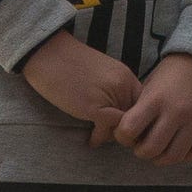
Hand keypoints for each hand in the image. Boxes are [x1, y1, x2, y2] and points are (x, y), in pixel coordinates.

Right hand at [19, 30, 136, 143]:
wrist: (48, 52)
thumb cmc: (69, 63)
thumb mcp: (100, 74)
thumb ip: (113, 90)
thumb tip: (118, 116)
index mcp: (126, 76)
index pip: (143, 105)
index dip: (134, 119)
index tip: (122, 127)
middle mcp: (123, 85)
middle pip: (135, 118)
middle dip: (123, 130)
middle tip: (110, 136)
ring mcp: (110, 96)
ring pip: (123, 127)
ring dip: (111, 135)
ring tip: (99, 137)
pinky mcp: (94, 107)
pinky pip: (106, 130)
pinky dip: (99, 138)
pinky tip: (90, 139)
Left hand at [115, 52, 191, 164]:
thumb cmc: (175, 71)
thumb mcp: (152, 83)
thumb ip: (142, 108)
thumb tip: (130, 132)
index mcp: (156, 98)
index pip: (129, 129)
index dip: (122, 137)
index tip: (125, 135)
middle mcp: (176, 112)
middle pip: (151, 149)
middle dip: (141, 152)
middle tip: (141, 147)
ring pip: (174, 156)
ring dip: (161, 159)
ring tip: (159, 152)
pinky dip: (185, 157)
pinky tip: (179, 150)